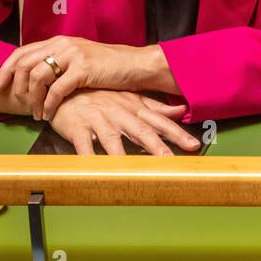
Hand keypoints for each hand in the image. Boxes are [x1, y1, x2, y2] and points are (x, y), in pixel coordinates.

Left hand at [0, 36, 172, 121]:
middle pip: (24, 64)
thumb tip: (34, 79)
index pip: (21, 52)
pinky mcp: (83, 69)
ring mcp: (73, 55)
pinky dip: (48, 105)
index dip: (6, 70)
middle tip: (22, 105)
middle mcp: (63, 44)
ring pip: (37, 77)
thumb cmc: (109, 67)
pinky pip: (56, 90)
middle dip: (18, 88)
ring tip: (37, 113)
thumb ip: (58, 63)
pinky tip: (49, 114)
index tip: (0, 87)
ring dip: (33, 100)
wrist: (136, 65)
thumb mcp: (79, 59)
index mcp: (59, 41)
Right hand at [48, 90, 199, 155]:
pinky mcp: (78, 127)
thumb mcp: (131, 98)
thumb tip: (182, 111)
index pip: (160, 122)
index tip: (194, 146)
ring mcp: (99, 120)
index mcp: (134, 108)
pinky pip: (83, 144)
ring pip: (113, 139)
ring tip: (134, 172)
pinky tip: (94, 169)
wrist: (66, 87)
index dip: (177, 134)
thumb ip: (156, 107)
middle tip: (171, 162)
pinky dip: (88, 157)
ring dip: (124, 155)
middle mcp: (119, 114)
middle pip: (141, 132)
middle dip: (157, 147)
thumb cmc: (101, 96)